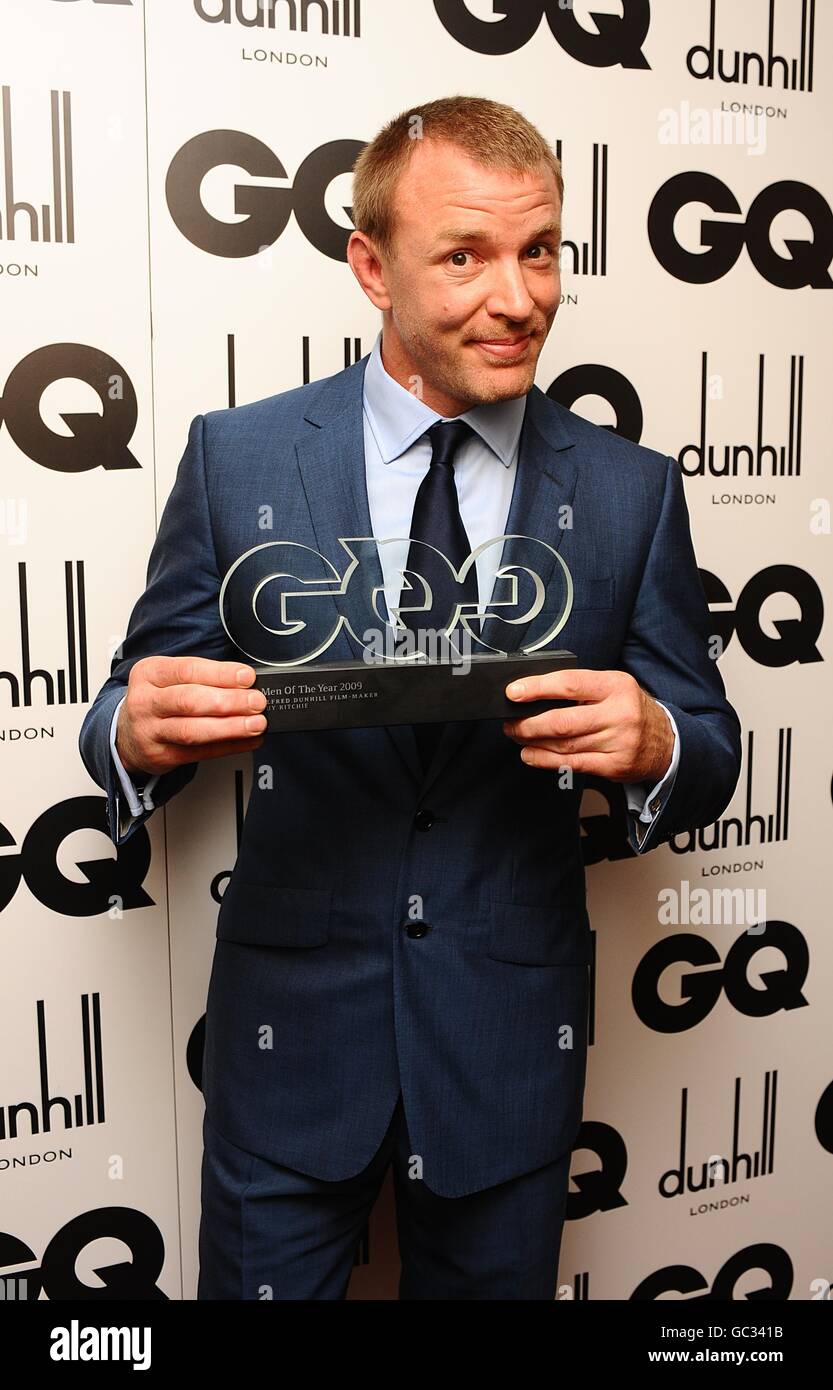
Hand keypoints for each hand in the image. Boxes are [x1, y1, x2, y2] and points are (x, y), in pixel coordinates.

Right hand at [116, 655, 266, 776]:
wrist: (127, 735)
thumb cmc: (157, 701)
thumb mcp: (168, 679)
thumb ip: (202, 678)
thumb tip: (246, 682)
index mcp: (149, 673)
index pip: (187, 670)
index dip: (220, 674)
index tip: (247, 677)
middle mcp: (145, 702)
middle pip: (189, 701)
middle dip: (228, 701)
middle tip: (256, 702)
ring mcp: (150, 731)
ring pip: (193, 730)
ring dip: (230, 727)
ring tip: (256, 724)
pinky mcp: (161, 756)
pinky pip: (200, 752)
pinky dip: (228, 746)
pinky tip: (248, 741)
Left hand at [502, 668, 673, 782]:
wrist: (668, 743)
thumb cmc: (631, 710)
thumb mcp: (614, 688)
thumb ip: (582, 690)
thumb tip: (534, 695)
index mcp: (616, 686)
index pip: (570, 684)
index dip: (537, 688)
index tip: (514, 693)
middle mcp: (620, 714)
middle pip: (563, 721)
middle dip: (529, 724)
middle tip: (510, 723)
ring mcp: (619, 743)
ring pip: (564, 745)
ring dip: (533, 743)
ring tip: (518, 737)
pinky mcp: (615, 766)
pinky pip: (572, 764)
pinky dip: (546, 760)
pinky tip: (531, 755)